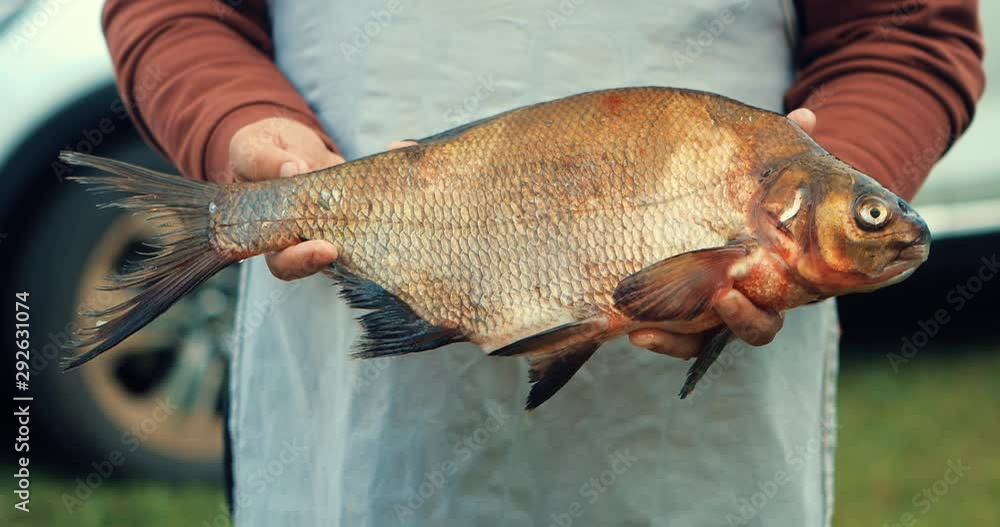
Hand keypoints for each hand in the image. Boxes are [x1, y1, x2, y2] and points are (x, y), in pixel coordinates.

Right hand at [228, 120, 419, 280]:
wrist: (286, 144)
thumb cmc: (260, 153)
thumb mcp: (251, 149)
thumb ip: (264, 162)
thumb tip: (293, 169)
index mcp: (273, 236)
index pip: (285, 264)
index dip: (304, 262)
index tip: (327, 250)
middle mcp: (310, 238)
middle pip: (331, 260)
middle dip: (353, 252)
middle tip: (361, 240)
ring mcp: (340, 225)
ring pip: (363, 235)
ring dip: (381, 221)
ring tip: (393, 199)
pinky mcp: (362, 207)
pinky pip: (380, 203)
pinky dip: (394, 181)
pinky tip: (401, 150)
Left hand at [628, 108, 816, 357]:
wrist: (725, 215)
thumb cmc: (755, 200)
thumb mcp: (768, 177)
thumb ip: (784, 152)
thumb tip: (806, 117)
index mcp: (774, 279)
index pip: (773, 308)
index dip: (754, 310)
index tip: (727, 291)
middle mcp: (747, 302)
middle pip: (748, 328)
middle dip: (733, 319)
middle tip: (715, 296)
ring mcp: (712, 313)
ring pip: (701, 341)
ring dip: (676, 338)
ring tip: (644, 328)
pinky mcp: (682, 316)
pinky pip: (673, 336)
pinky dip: (657, 337)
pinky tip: (632, 331)